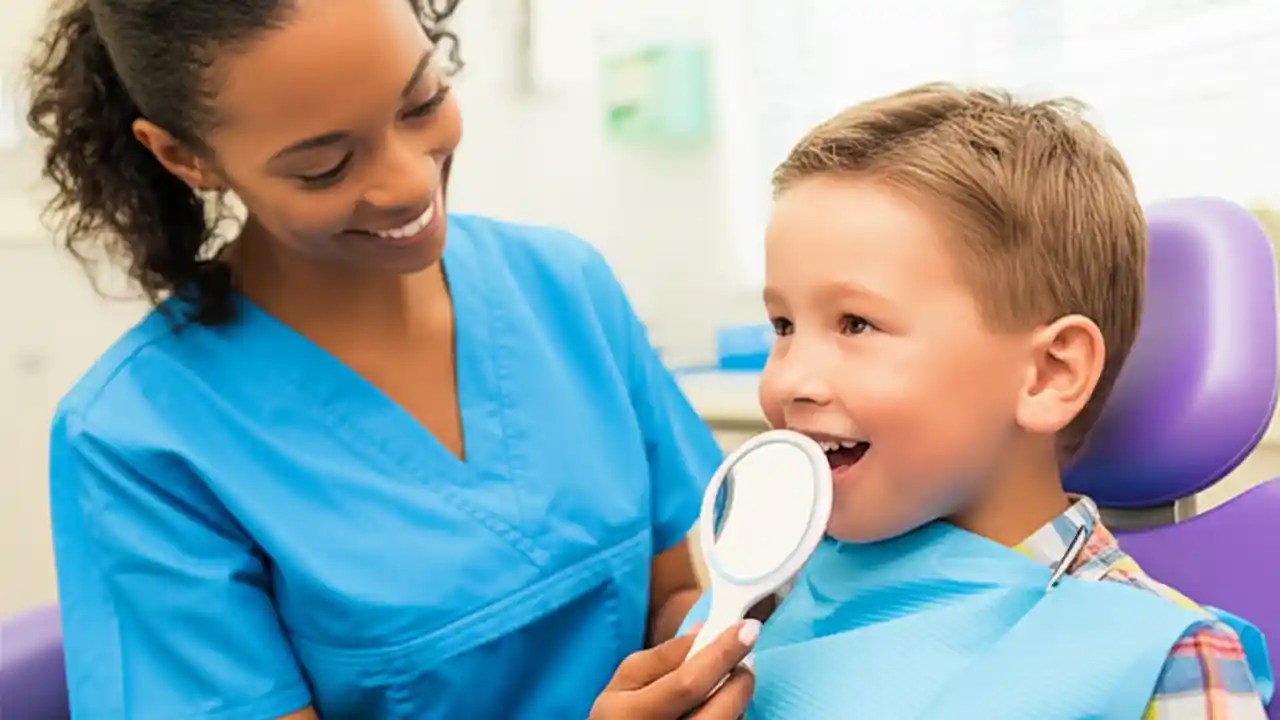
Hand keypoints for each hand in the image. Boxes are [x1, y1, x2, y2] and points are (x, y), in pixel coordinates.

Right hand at [589, 620, 759, 719]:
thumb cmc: (620, 713)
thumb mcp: (626, 680)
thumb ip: (663, 656)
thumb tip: (705, 630)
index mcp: (631, 714)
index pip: (688, 683)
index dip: (722, 654)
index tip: (748, 629)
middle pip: (719, 713)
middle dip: (740, 682)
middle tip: (743, 664)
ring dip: (738, 701)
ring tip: (729, 687)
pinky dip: (732, 716)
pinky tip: (721, 706)